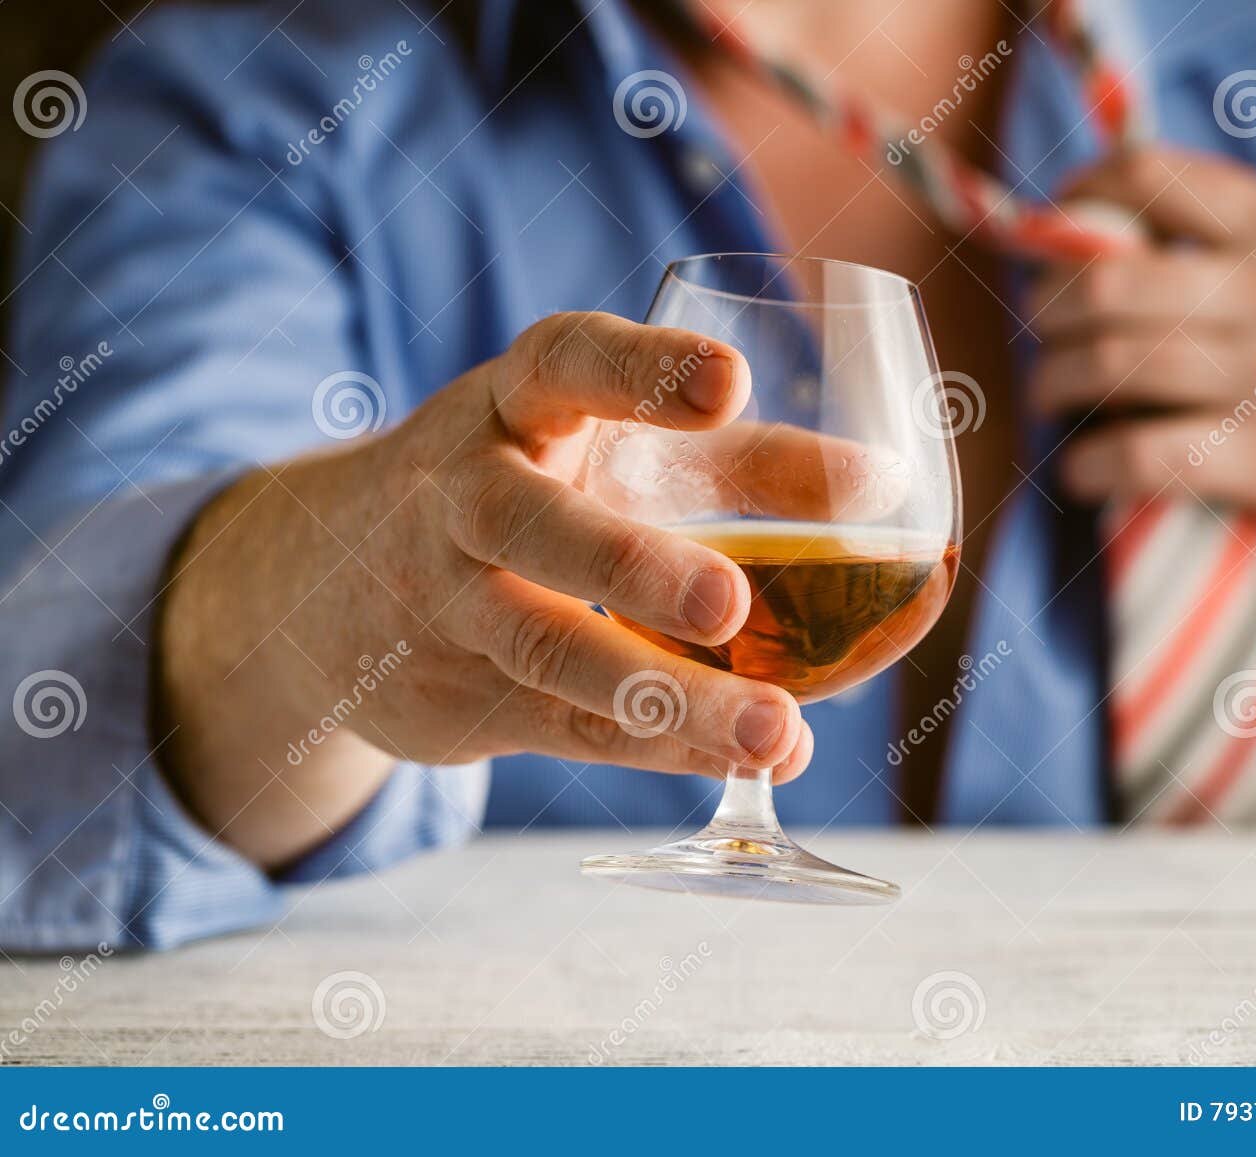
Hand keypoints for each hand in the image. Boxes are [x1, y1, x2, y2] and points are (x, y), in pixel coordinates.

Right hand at [161, 312, 827, 865]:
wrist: (329, 583)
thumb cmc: (527, 486)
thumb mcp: (611, 450)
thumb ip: (749, 464)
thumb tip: (888, 484)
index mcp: (512, 408)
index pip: (560, 363)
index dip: (639, 369)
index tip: (728, 384)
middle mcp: (464, 499)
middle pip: (530, 526)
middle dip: (626, 564)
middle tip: (728, 599)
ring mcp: (450, 605)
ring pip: (546, 650)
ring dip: (661, 696)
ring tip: (776, 733)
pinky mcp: (459, 698)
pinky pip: (560, 725)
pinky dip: (656, 747)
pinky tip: (745, 760)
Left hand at [1028, 147, 1255, 554]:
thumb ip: (1253, 241)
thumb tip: (1132, 234)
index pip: (1157, 179)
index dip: (1083, 196)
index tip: (1053, 221)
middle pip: (1106, 283)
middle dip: (1047, 308)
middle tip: (1041, 330)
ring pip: (1111, 365)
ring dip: (1053, 384)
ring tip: (1050, 397)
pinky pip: (1141, 456)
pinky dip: (1089, 466)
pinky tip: (1083, 471)